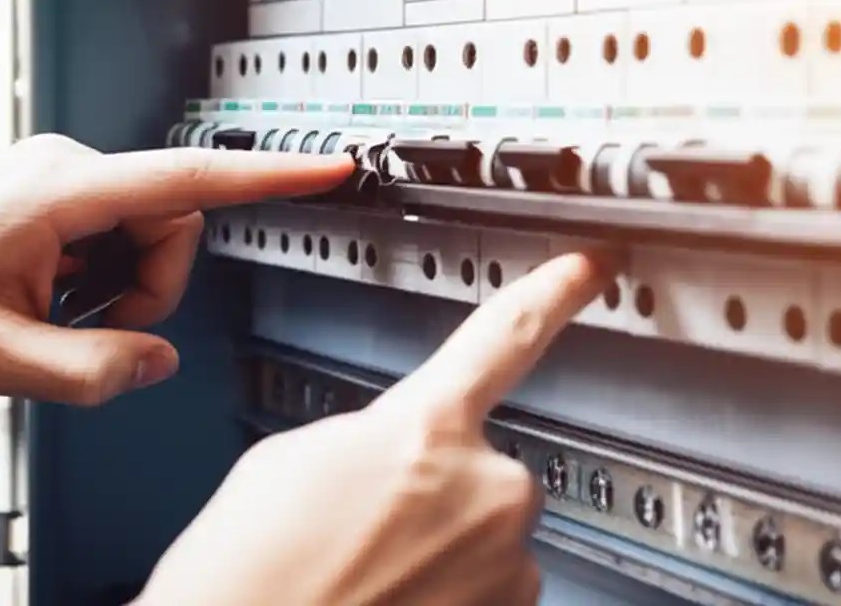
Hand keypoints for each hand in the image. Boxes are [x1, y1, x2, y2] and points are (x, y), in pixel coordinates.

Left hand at [0, 134, 351, 399]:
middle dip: (147, 290)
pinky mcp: (55, 191)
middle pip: (170, 228)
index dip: (268, 178)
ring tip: (50, 315)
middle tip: (84, 330)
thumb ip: (87, 372)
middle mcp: (70, 167)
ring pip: (144, 237)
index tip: (328, 167)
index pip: (189, 179)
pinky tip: (47, 298)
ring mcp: (61, 177)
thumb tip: (158, 362)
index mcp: (64, 191)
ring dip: (118, 289)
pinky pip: (114, 236)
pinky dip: (97, 279)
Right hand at [136, 251, 613, 605]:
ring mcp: (506, 567)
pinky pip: (487, 589)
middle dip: (434, 486)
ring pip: (484, 535)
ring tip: (363, 571)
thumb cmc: (246, 577)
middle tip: (362, 522)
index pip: (508, 336)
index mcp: (423, 430)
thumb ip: (371, 435)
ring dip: (437, 548)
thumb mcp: (291, 461)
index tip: (593, 267)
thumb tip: (397, 450)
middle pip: (481, 464)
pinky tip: (387, 598)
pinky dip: (447, 594)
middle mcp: (485, 491)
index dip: (555, 293)